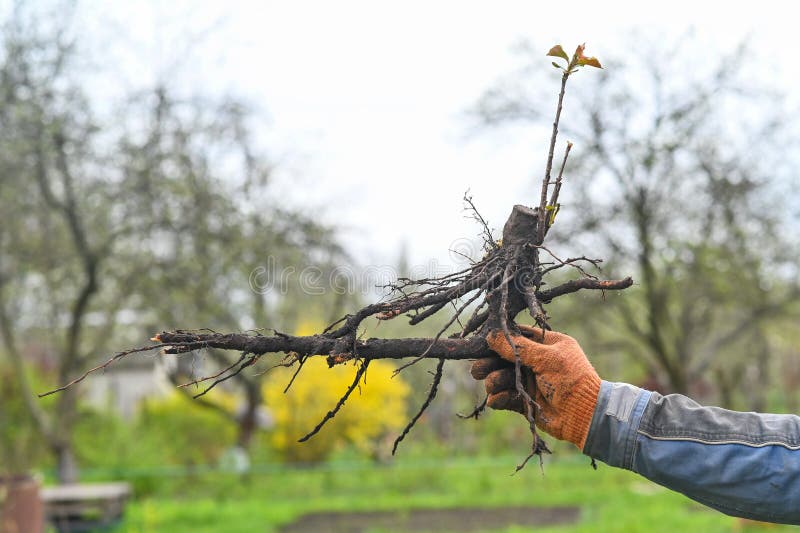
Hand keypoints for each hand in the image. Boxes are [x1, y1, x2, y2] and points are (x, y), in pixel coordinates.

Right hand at [470, 325, 600, 449]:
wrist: (584, 415)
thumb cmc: (571, 379)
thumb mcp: (546, 358)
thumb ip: (518, 347)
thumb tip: (491, 335)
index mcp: (545, 344)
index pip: (516, 335)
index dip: (498, 338)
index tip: (481, 342)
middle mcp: (535, 361)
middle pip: (503, 357)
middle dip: (489, 362)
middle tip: (477, 369)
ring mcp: (528, 381)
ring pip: (500, 377)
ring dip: (493, 380)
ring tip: (493, 384)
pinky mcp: (524, 401)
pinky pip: (503, 397)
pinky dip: (498, 398)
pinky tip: (496, 399)